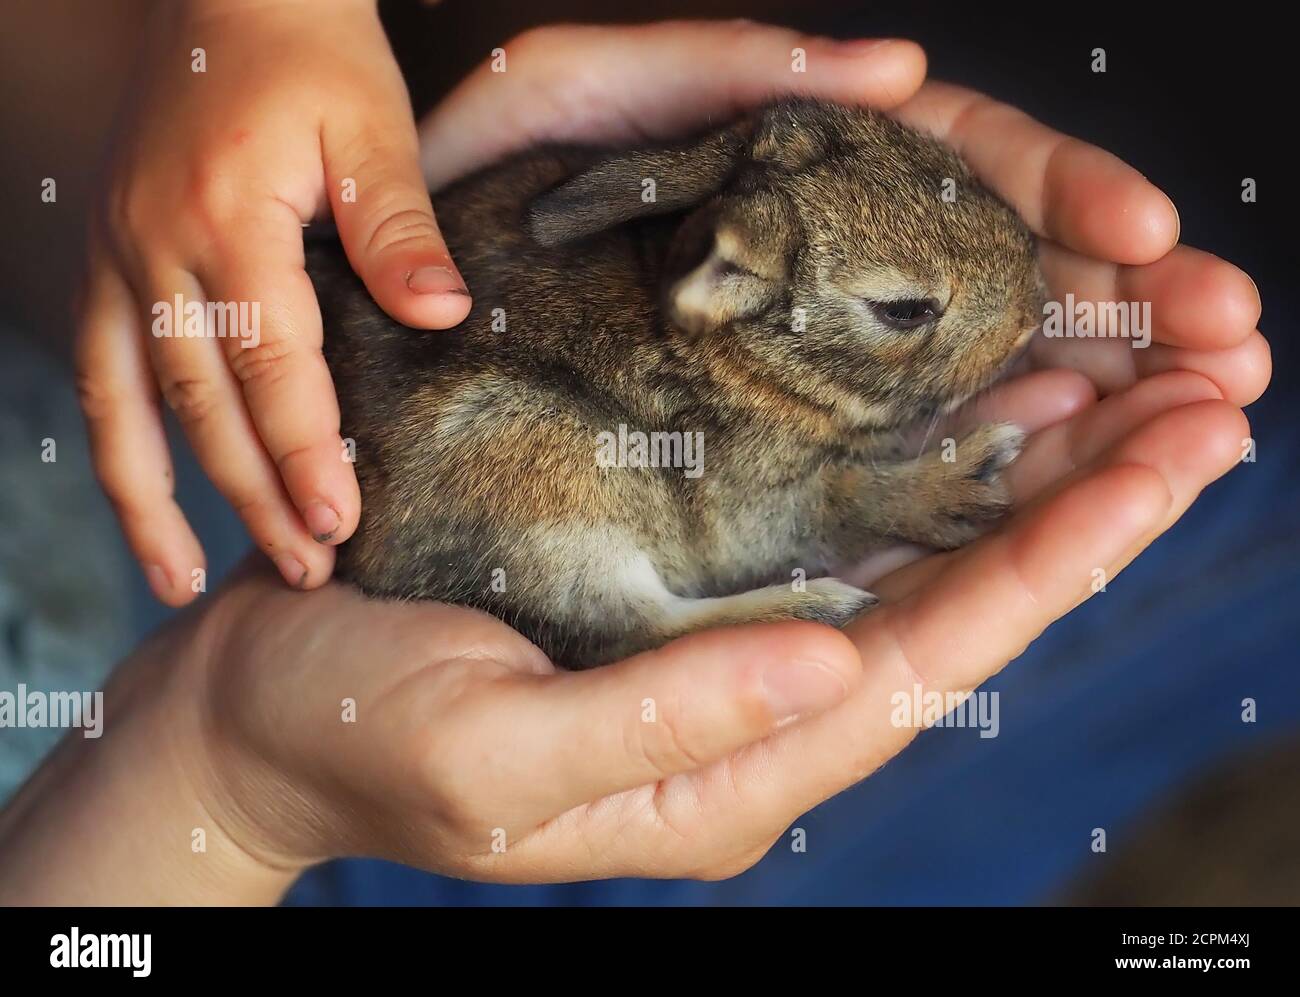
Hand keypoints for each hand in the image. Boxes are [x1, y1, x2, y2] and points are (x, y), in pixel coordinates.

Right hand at [0, 373, 1240, 899]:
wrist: (258, 716)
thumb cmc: (350, 739)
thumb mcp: (491, 757)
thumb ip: (661, 724)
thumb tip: (826, 664)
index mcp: (728, 771)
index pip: (928, 661)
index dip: (1052, 563)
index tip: (1164, 469)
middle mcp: (751, 710)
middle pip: (953, 605)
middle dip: (1083, 509)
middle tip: (1207, 403)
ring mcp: (719, 646)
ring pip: (908, 557)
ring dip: (1021, 476)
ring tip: (1132, 388)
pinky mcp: (678, 590)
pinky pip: (825, 525)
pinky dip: (911, 461)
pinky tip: (969, 403)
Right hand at [74, 0, 470, 605]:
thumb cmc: (307, 50)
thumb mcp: (370, 124)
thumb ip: (399, 227)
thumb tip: (440, 316)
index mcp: (225, 218)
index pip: (270, 364)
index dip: (304, 450)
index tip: (339, 523)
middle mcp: (152, 247)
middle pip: (200, 403)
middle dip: (251, 496)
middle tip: (304, 571)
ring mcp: (116, 258)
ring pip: (123, 403)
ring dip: (153, 499)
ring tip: (180, 581)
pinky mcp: (107, 262)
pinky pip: (98, 371)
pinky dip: (116, 444)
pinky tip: (143, 499)